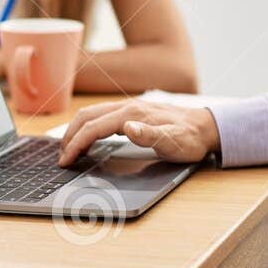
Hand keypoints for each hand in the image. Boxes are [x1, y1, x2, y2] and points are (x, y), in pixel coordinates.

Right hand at [57, 100, 219, 166]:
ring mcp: (129, 108)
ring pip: (92, 114)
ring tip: (69, 150)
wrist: (206, 127)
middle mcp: (127, 107)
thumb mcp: (174, 142)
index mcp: (132, 115)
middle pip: (87, 117)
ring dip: (76, 130)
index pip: (94, 127)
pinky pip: (101, 116)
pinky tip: (89, 140)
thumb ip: (150, 136)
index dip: (76, 144)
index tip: (65, 160)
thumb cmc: (191, 138)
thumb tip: (128, 128)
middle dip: (70, 137)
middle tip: (62, 158)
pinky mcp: (132, 112)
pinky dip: (87, 127)